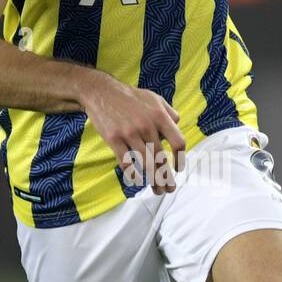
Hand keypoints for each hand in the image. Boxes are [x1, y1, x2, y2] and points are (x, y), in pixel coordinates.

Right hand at [81, 74, 185, 194]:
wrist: (101, 92)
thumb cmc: (130, 96)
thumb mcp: (154, 98)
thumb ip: (169, 112)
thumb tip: (178, 125)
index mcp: (159, 116)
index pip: (178, 141)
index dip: (180, 158)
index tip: (178, 168)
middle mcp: (146, 126)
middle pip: (161, 158)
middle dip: (167, 178)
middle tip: (169, 189)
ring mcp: (129, 133)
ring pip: (146, 164)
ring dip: (153, 180)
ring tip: (157, 190)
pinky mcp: (114, 139)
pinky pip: (126, 162)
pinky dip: (133, 174)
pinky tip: (137, 181)